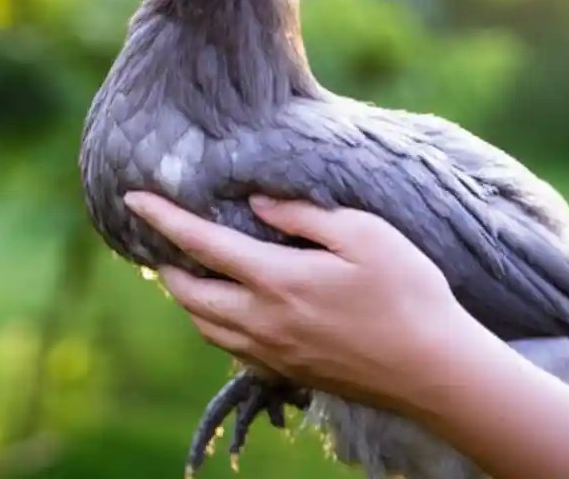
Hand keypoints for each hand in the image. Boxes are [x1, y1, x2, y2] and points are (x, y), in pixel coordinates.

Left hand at [123, 192, 489, 414]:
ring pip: (205, 326)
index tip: (133, 197)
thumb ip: (303, 216)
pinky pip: (231, 348)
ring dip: (187, 298)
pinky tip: (230, 309)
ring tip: (188, 272)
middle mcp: (263, 322)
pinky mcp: (288, 373)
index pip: (201, 244)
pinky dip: (215, 324)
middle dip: (165, 265)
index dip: (162, 218)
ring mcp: (273, 353)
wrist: (435, 372)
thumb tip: (258, 204)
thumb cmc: (408, 294)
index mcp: (276, 280)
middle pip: (188, 295)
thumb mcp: (364, 234)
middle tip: (159, 240)